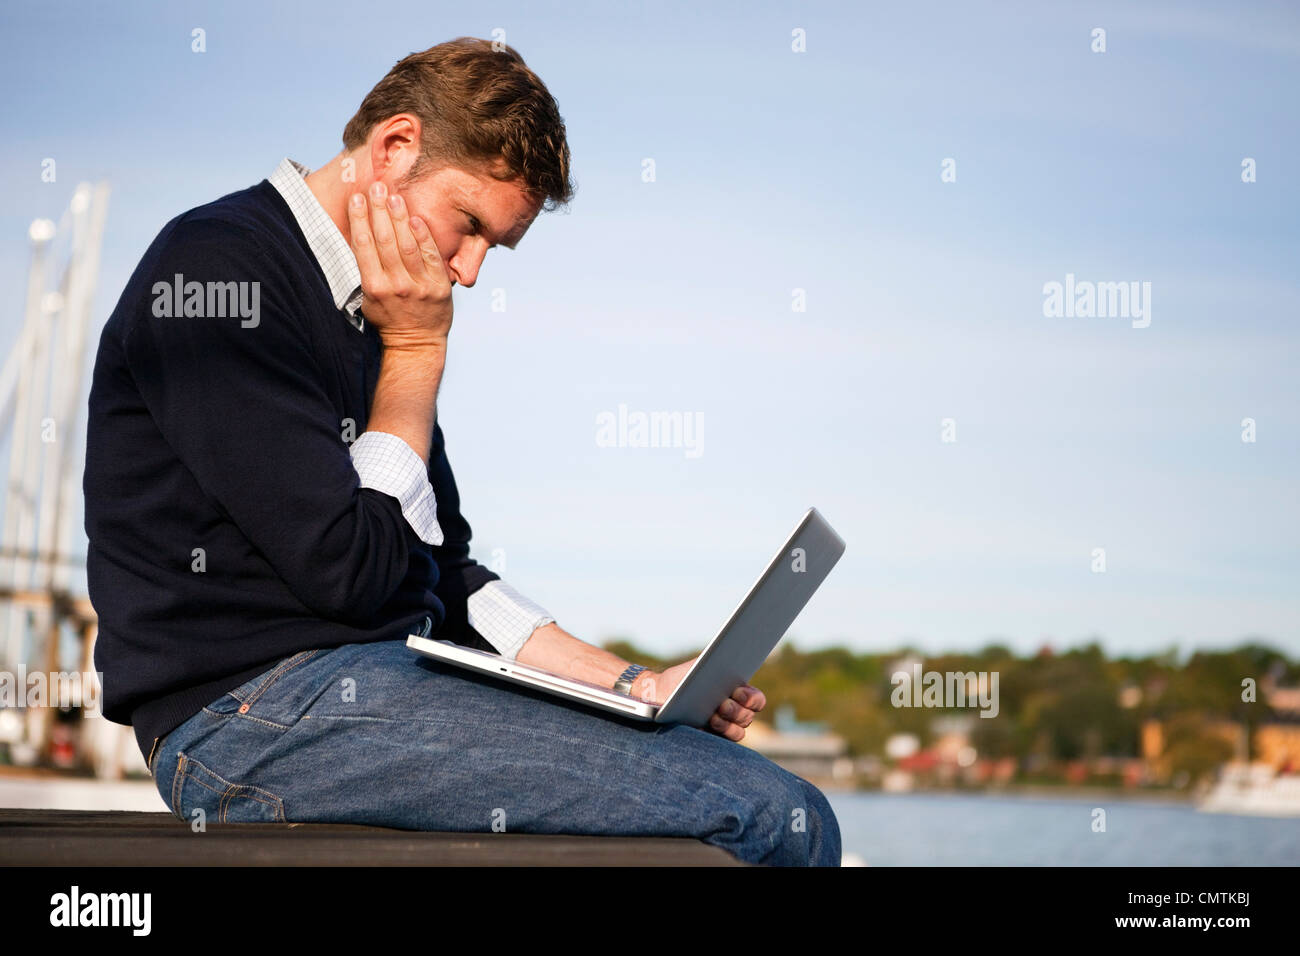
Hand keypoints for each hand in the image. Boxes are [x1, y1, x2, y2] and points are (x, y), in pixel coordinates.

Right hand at [348, 180, 452, 349]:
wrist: (416, 343)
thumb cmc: (388, 318)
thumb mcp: (368, 299)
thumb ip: (365, 271)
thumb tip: (358, 237)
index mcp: (374, 287)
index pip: (364, 246)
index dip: (359, 220)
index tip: (356, 198)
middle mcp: (396, 285)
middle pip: (385, 240)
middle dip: (378, 210)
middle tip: (375, 186)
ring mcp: (420, 286)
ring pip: (408, 245)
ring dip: (400, 217)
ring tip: (393, 196)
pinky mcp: (440, 287)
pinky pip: (432, 256)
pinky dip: (424, 236)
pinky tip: (416, 218)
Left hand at [632, 658, 765, 741]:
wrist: (658, 695)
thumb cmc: (681, 679)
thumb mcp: (698, 667)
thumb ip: (716, 663)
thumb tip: (730, 659)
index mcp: (736, 692)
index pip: (756, 699)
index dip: (752, 698)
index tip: (738, 691)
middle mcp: (734, 711)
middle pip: (748, 715)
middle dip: (737, 710)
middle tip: (723, 704)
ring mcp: (724, 726)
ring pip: (740, 730)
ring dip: (729, 723)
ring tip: (714, 716)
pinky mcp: (712, 739)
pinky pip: (726, 741)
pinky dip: (720, 733)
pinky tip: (708, 725)